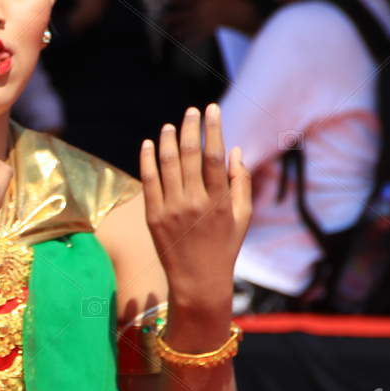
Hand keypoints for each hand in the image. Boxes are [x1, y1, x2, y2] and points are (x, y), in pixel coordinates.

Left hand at [140, 105, 251, 313]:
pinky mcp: (153, 217)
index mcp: (219, 201)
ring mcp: (172, 209)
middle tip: (191, 112)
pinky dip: (147, 159)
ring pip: (167, 163)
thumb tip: (235, 150)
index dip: (213, 129)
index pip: (215, 156)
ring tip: (171, 125)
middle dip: (190, 127)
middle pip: (189, 154)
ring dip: (168, 139)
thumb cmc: (225, 247)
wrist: (198, 281)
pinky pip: (148, 181)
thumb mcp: (242, 217)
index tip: (211, 109)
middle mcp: (195, 202)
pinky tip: (149, 143)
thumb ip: (241, 182)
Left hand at [163, 0, 259, 44]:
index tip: (169, 0)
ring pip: (190, 26)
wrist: (243, 16)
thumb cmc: (234, 1)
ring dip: (181, 30)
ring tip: (173, 33)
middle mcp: (201, 11)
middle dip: (174, 17)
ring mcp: (205, 22)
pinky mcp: (211, 30)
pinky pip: (200, 36)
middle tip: (163, 19)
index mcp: (204, 0)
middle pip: (185, 14)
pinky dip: (194, 41)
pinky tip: (187, 45)